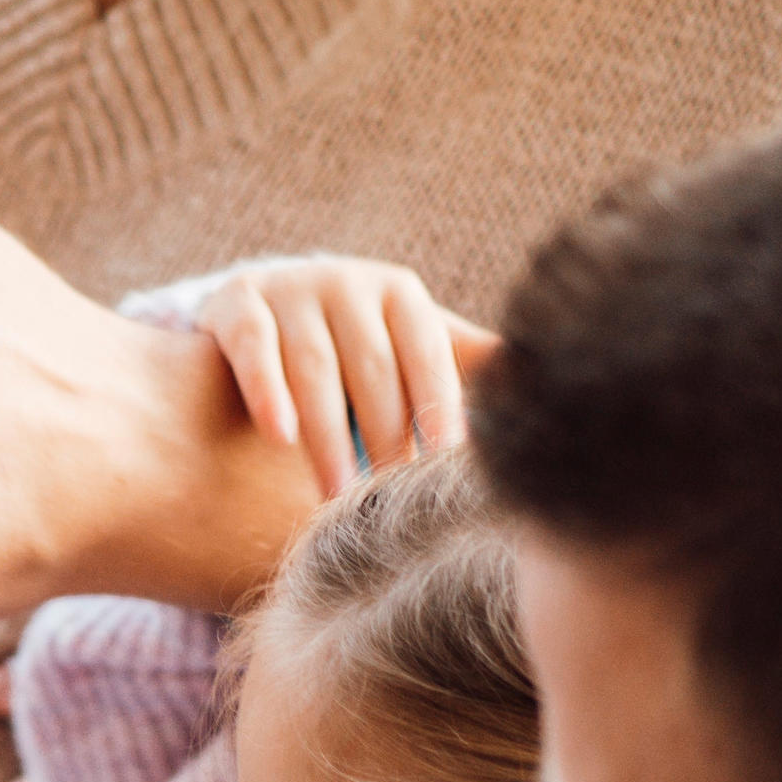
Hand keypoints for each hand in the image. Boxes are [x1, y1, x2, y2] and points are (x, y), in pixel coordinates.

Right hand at [183, 257, 500, 499]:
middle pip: (373, 367)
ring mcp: (290, 290)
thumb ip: (465, 364)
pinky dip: (267, 390)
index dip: (439, 410)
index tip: (445, 468)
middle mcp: (348, 281)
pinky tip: (280, 436)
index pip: (428, 354)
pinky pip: (253, 347)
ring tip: (337, 495)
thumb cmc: (354, 341)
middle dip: (383, 436)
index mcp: (402, 294)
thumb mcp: (409, 344)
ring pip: (314, 365)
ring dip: (327, 435)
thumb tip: (545, 378)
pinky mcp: (236, 303)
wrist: (267, 302)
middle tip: (388, 500)